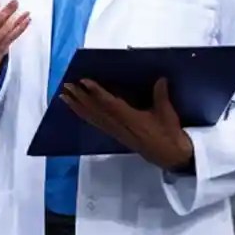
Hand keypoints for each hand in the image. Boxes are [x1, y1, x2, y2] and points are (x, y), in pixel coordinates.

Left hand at [61, 77, 194, 171]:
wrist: (170, 156)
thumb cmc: (169, 134)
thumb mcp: (167, 114)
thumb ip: (161, 95)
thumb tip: (160, 78)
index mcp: (131, 119)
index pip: (109, 104)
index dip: (96, 92)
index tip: (84, 81)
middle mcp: (119, 126)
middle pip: (95, 110)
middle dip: (80, 97)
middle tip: (66, 85)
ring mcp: (116, 131)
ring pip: (93, 117)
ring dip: (78, 106)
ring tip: (64, 96)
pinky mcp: (116, 135)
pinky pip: (97, 124)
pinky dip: (85, 115)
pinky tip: (78, 110)